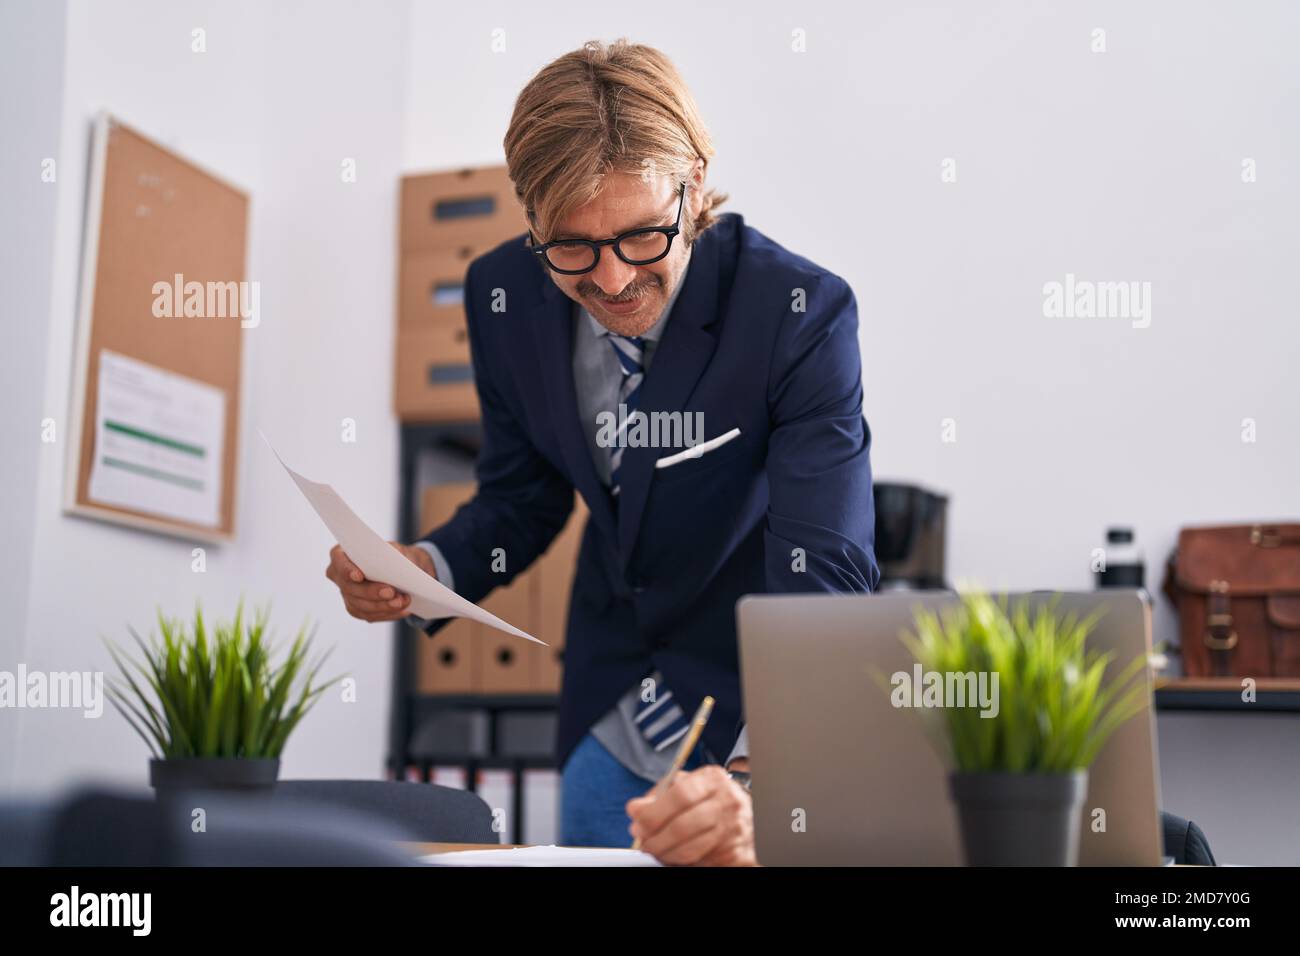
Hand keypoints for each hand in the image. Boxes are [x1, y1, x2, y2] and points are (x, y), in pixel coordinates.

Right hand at [324, 542, 433, 621]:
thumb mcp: (395, 548)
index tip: (359, 576)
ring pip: (360, 605)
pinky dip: (388, 613)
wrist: (400, 569)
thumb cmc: (393, 554)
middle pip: (350, 588)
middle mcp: (339, 577)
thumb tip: (394, 565)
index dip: (347, 570)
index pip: (339, 562)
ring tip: (401, 602)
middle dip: (371, 592)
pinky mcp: (357, 609)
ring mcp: (346, 595)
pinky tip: (402, 610)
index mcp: (341, 555)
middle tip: (391, 592)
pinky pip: (369, 615)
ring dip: (383, 606)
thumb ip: (391, 553)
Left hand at [626, 766, 757, 865]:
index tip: (638, 824)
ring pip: (691, 850)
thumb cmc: (711, 798)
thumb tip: (635, 810)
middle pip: (683, 826)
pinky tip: (677, 855)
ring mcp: (735, 830)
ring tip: (657, 850)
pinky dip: (684, 862)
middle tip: (644, 843)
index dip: (654, 813)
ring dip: (667, 854)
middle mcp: (728, 803)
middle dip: (656, 839)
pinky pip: (702, 863)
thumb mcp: (687, 785)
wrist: (749, 813)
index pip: (680, 795)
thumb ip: (660, 795)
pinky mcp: (738, 854)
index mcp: (714, 780)